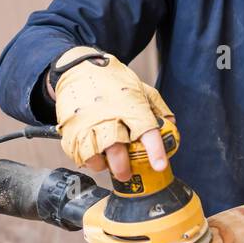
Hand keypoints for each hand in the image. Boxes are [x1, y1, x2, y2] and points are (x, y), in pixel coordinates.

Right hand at [51, 46, 170, 181]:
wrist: (79, 68)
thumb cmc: (112, 80)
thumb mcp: (140, 88)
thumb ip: (158, 108)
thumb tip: (172, 126)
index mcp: (130, 107)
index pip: (146, 131)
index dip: (154, 151)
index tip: (159, 166)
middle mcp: (109, 116)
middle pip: (116, 151)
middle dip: (122, 168)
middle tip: (126, 173)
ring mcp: (88, 124)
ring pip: (94, 156)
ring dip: (101, 165)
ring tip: (106, 163)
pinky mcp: (71, 129)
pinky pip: (77, 154)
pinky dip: (86, 159)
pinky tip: (92, 154)